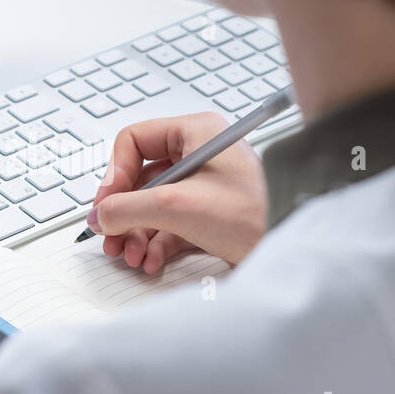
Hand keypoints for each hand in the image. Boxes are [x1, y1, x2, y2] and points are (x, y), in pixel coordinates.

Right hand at [89, 113, 267, 271]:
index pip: (135, 141)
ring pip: (153, 205)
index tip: (107, 205)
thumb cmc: (255, 212)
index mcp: (195, 132)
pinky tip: (150, 260)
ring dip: (135, 232)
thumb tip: (100, 215)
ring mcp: (205, 185)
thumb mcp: (179, 206)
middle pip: (140, 178)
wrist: (293, 244)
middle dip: (123, 213)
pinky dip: (155, 243)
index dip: (114, 174)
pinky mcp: (210, 213)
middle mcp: (199, 154)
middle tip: (111, 237)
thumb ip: (129, 208)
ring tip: (130, 255)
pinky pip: (170, 223)